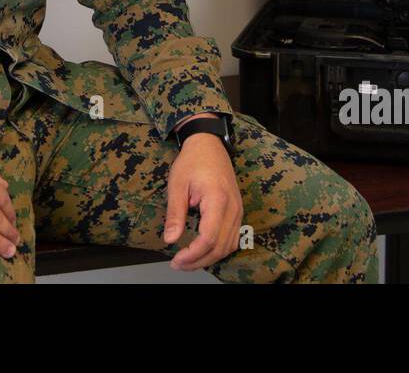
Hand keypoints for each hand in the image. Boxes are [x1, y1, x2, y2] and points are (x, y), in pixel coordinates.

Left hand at [162, 122, 243, 270]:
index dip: (193, 254)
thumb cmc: (192, 161)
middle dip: (199, 260)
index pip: (209, 238)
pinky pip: (232, 238)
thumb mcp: (177, 185)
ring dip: (209, 258)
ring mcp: (238, 210)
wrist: (209, 145)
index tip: (176, 258)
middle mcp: (233, 208)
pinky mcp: (237, 211)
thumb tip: (170, 240)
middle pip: (220, 247)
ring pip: (229, 245)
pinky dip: (219, 249)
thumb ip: (175, 213)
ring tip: (188, 261)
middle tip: (178, 264)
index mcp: (217, 200)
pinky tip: (203, 251)